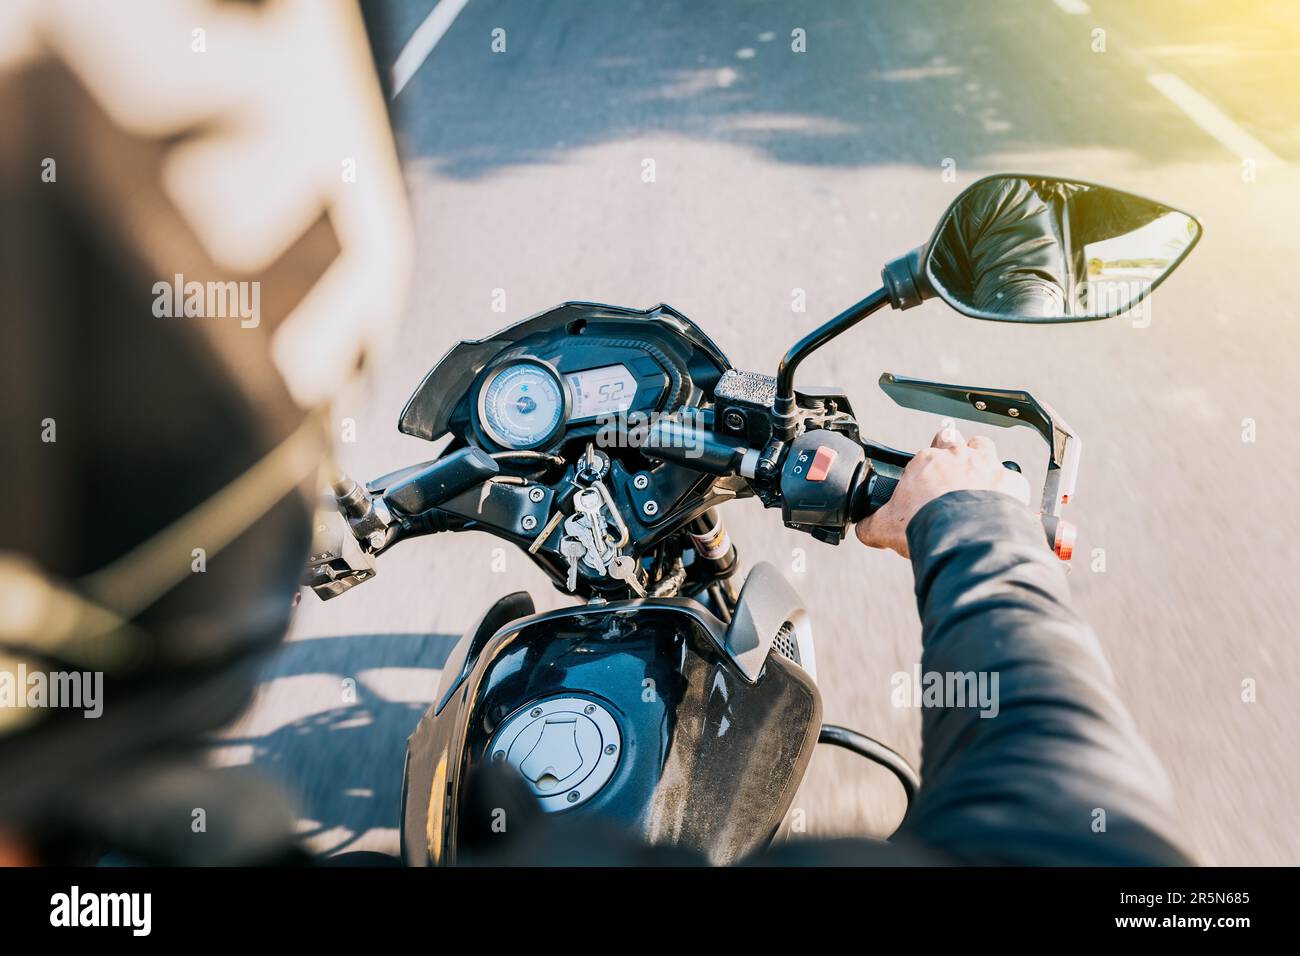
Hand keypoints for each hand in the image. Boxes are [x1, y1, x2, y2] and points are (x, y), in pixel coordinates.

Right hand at [855, 424, 1030, 557]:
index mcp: (926, 462)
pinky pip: (1012, 478)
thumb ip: (871, 525)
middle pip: (954, 440)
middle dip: (953, 451)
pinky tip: (1003, 505)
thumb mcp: (885, 527)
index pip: (925, 453)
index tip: (926, 484)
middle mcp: (957, 456)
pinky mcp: (1011, 481)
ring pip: (984, 446)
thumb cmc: (925, 526)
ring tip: (978, 479)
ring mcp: (987, 465)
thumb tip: (863, 529)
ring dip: (981, 458)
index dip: (926, 467)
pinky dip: (1008, 490)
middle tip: (952, 473)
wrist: (964, 538)